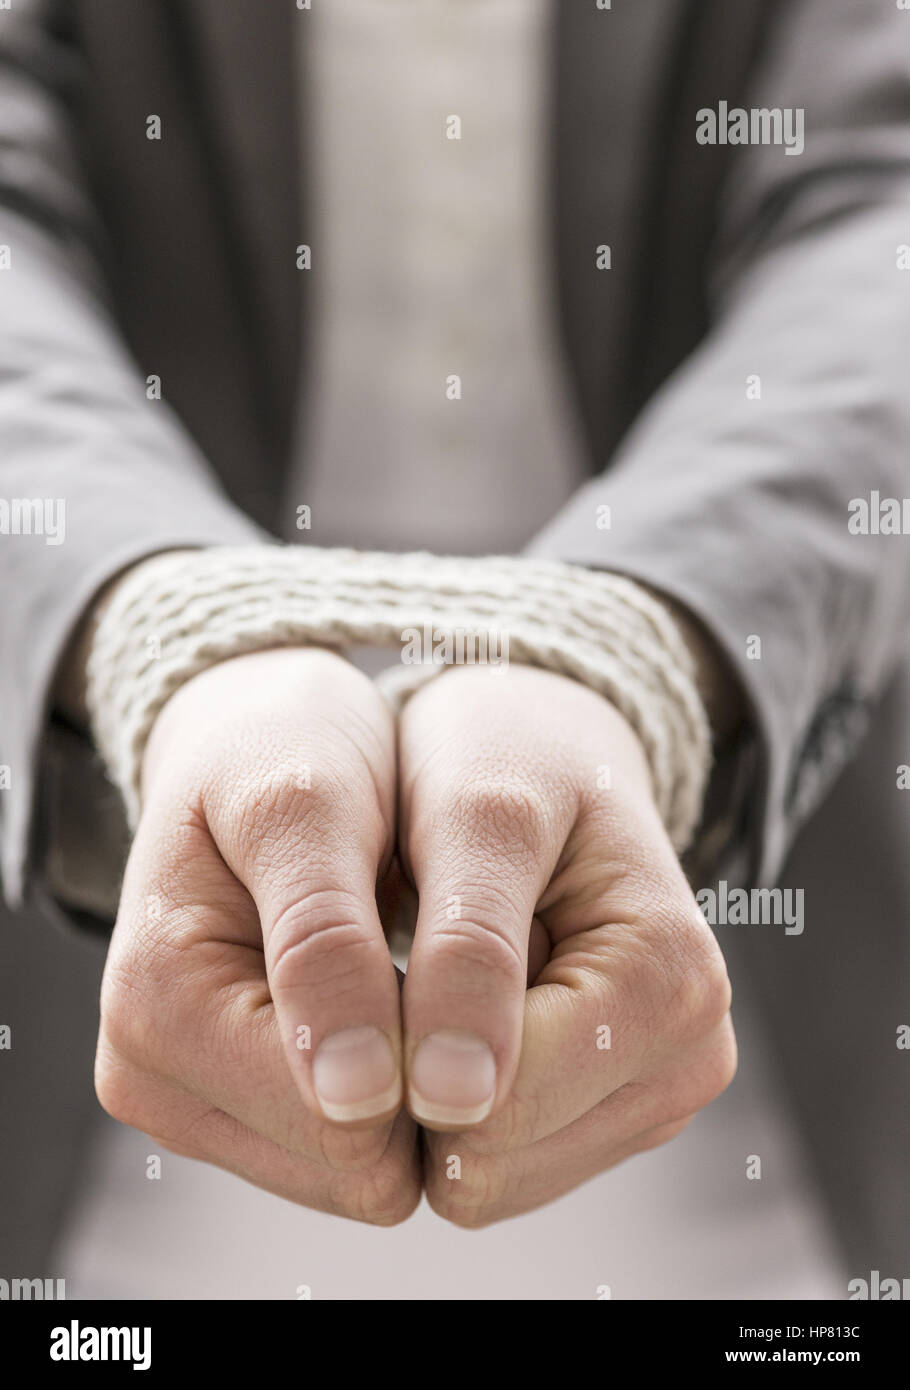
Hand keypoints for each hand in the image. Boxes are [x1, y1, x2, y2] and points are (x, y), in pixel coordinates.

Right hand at [94, 646, 419, 1224]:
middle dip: (422, 1071)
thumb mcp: (309, 809)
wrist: (250, 740)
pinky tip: (394, 996)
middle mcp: (151, 1075)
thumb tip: (354, 1094)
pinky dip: (395, 1081)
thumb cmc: (279, 751)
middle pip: (350, 1166)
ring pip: (357, 1172)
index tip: (474, 958)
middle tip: (438, 951)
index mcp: (158, 1006)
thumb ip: (326, 944)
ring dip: (414, 1080)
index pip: (342, 1121)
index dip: (435, 1056)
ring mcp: (188, 1100)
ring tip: (413, 966)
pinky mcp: (228, 1109)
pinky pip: (349, 1151)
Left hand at [396, 662, 735, 1225]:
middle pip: (493, 1162)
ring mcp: (657, 1093)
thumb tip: (453, 1103)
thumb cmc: (507, 757)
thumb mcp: (475, 815)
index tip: (373, 958)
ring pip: (489, 1178)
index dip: (398, 1051)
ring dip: (432, 1084)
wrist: (545, 748)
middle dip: (418, 1073)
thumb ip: (465, 949)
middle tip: (406, 956)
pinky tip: (457, 1006)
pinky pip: (497, 1164)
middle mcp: (689, 1056)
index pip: (494, 1107)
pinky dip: (453, 1093)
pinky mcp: (616, 1113)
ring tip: (437, 974)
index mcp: (671, 982)